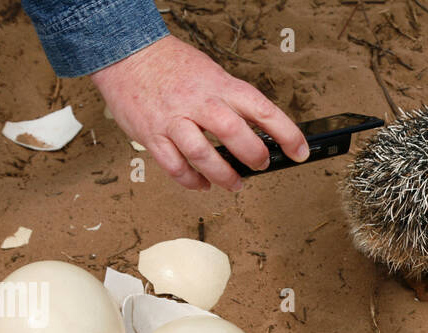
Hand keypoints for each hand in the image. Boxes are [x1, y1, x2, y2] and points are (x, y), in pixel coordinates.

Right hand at [91, 35, 307, 190]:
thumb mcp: (212, 74)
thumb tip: (260, 131)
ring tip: (234, 183)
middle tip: (261, 165)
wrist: (127, 53)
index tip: (300, 151)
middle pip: (233, 133)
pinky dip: (192, 181)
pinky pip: (174, 166)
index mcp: (220, 85)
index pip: (262, 109)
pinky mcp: (152, 134)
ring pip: (202, 154)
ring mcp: (174, 119)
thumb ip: (233, 101)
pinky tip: (202, 184)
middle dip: (253, 155)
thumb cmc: (173, 66)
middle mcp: (199, 102)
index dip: (286, 133)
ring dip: (223, 175)